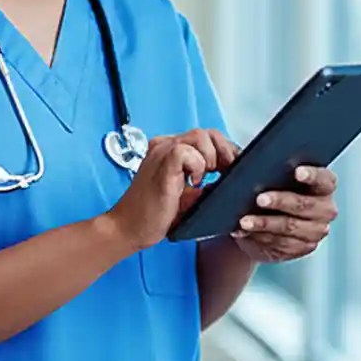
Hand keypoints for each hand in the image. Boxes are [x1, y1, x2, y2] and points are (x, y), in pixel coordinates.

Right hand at [107, 128, 239, 249]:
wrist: (130, 228)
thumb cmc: (154, 214)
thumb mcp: (187, 194)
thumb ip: (203, 180)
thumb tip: (229, 175)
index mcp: (169, 150)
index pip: (205, 137)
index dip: (224, 150)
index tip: (230, 168)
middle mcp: (164, 146)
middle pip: (206, 133)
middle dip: (224, 152)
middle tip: (225, 173)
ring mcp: (161, 153)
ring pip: (199, 136)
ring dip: (211, 157)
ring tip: (205, 177)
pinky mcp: (161, 165)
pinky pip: (185, 151)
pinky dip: (197, 165)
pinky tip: (193, 182)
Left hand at [230, 165, 338, 263]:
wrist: (265, 223)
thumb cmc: (268, 189)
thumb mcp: (266, 175)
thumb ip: (260, 165)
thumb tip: (234, 158)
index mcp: (323, 185)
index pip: (324, 179)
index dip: (312, 175)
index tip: (296, 172)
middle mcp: (325, 209)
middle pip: (305, 205)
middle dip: (280, 201)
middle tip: (260, 199)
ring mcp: (316, 231)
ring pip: (290, 227)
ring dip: (265, 224)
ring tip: (244, 220)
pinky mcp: (302, 248)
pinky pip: (281, 243)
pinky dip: (259, 237)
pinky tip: (243, 231)